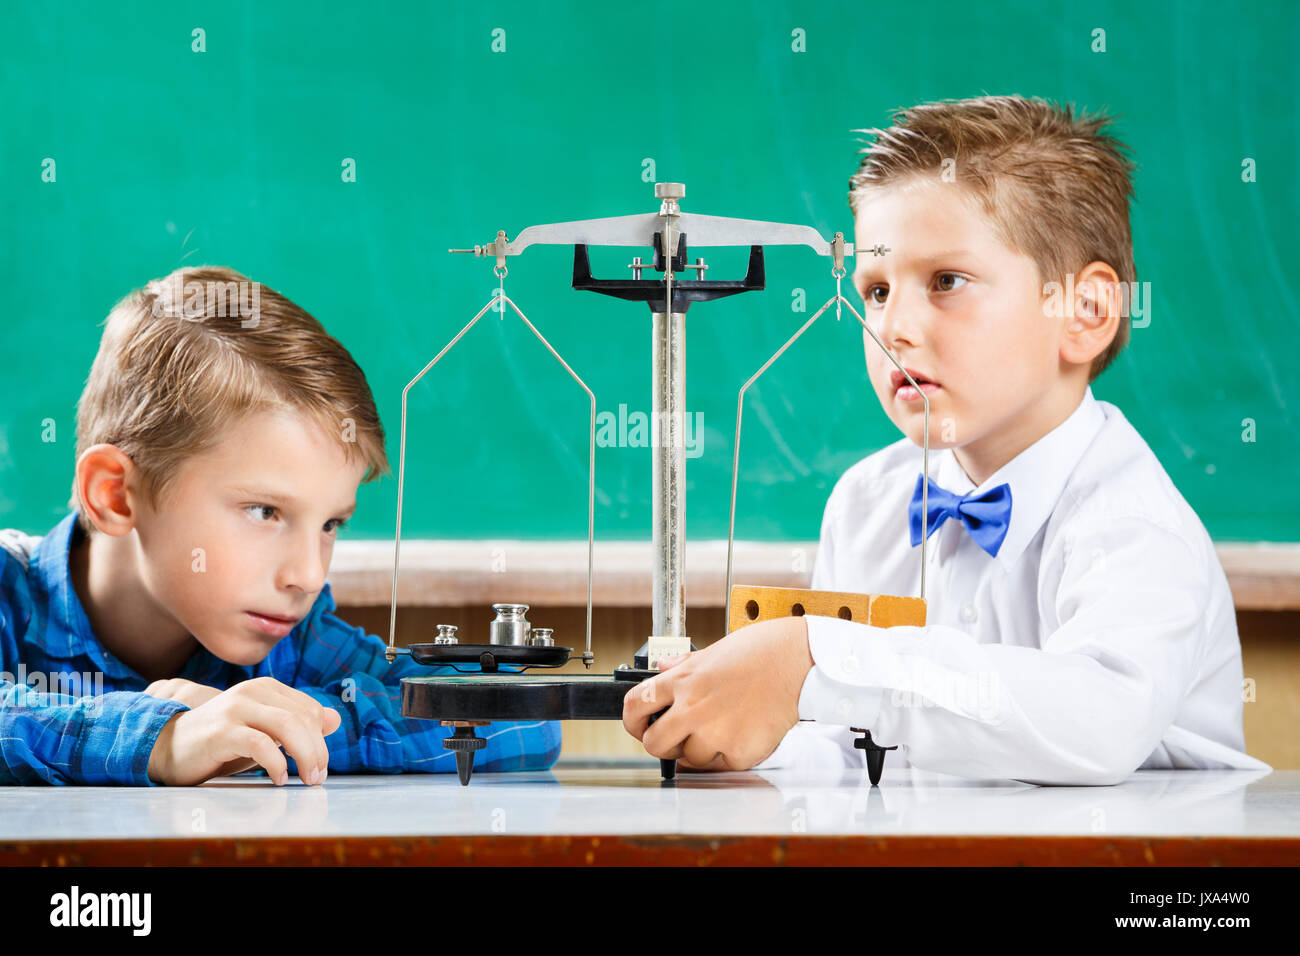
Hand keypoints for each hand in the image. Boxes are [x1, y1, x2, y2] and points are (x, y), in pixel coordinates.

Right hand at [146, 676, 341, 785]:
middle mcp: (252, 692)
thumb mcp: (263, 731)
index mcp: (266, 688)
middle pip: (303, 718)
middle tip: (317, 777)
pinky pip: (260, 743)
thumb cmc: (221, 742)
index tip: (321, 765)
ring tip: (307, 778)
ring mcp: (235, 709)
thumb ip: (297, 724)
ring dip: (305, 756)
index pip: (310, 710)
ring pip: (288, 726)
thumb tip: (334, 719)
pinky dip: (276, 763)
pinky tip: (279, 778)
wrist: (168, 748)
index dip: (321, 738)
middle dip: (317, 750)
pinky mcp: (221, 731)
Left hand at [622, 616, 813, 770]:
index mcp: (683, 680)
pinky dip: (731, 757)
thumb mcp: (713, 651)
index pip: (634, 705)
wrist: (798, 661)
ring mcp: (716, 732)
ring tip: (725, 727)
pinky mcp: (740, 752)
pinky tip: (744, 732)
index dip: (632, 721)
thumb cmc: (761, 651)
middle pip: (654, 743)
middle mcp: (693, 708)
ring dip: (702, 751)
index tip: (639, 726)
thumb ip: (684, 666)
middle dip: (663, 745)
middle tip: (678, 739)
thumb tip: (663, 668)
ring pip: (690, 759)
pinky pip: (723, 766)